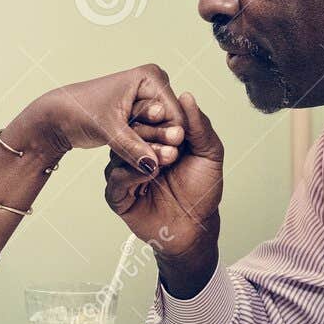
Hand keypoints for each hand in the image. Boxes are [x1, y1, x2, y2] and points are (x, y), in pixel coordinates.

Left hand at [27, 64, 185, 175]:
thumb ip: (133, 148)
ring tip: (149, 161)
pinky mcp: (140, 114)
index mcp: (150, 77)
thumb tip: (154, 166)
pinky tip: (140, 159)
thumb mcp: (108, 130)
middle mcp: (153, 85)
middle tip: (160, 161)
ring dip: (153, 148)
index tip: (167, 156)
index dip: (171, 138)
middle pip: (171, 123)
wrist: (59, 116)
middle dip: (161, 143)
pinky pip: (151, 136)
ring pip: (162, 132)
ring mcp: (148, 100)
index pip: (175, 113)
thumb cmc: (79, 112)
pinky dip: (145, 148)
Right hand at [104, 91, 222, 294]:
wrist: (196, 227)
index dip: (153, 111)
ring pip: (120, 153)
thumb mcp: (208, 153)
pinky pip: (115, 179)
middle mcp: (136, 152)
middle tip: (173, 138)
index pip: (145, 116)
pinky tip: (150, 173)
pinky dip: (131, 174)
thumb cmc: (202, 190)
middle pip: (129, 132)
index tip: (165, 112)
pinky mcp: (117, 195)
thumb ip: (198, 125)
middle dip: (150, 132)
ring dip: (143, 152)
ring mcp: (124, 172)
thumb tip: (186, 95)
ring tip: (166, 159)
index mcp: (154, 138)